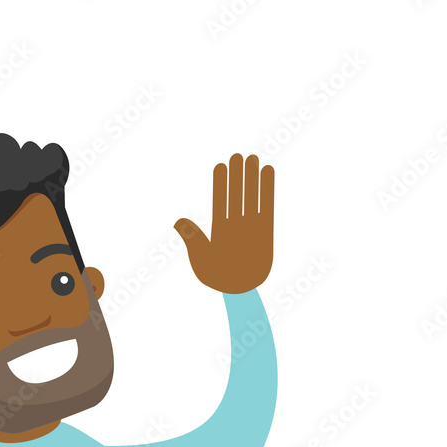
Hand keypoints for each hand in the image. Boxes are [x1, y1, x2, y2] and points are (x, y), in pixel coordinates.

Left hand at [174, 153, 273, 293]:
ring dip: (252, 178)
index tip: (221, 166)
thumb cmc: (217, 278)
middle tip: (238, 155)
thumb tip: (179, 221)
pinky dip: (266, 190)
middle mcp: (235, 225)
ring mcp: (250, 227)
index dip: (221, 184)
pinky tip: (267, 173)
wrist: (239, 291)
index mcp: (219, 230)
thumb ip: (193, 238)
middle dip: (237, 176)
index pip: (221, 201)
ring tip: (253, 158)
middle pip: (236, 195)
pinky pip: (266, 206)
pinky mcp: (265, 231)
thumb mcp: (200, 258)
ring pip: (251, 197)